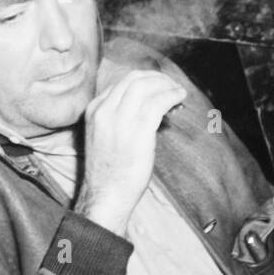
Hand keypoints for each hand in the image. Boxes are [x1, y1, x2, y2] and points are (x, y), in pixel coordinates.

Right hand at [76, 69, 187, 233]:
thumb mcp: (105, 136)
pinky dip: (172, 96)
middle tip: (171, 86)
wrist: (105, 196)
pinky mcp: (138, 130)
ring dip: (166, 86)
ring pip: (146, 86)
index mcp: (94, 110)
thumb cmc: (110, 171)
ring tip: (178, 93)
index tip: (158, 88)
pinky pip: (158, 102)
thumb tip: (150, 105)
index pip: (121, 83)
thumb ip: (119, 117)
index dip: (144, 81)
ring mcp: (119, 120)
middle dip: (157, 78)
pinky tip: (179, 99)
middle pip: (134, 79)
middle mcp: (104, 111)